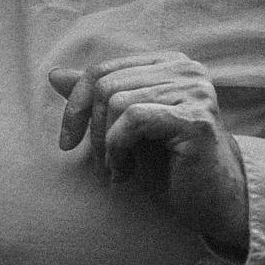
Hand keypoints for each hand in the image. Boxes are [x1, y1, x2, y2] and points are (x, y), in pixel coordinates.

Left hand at [55, 45, 251, 259]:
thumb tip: (54, 74)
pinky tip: (125, 173)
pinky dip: (118, 149)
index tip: (67, 143)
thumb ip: (95, 98)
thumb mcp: (123, 128)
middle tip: (102, 165)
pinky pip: (134, 119)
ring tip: (117, 171)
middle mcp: (186, 69)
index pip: (102, 69)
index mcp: (168, 63)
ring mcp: (195, 91)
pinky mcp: (196, 118)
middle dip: (92, 129)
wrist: (210, 201)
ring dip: (106, 145)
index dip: (75, 105)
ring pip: (117, 101)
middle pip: (106, 84)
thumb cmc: (168, 164)